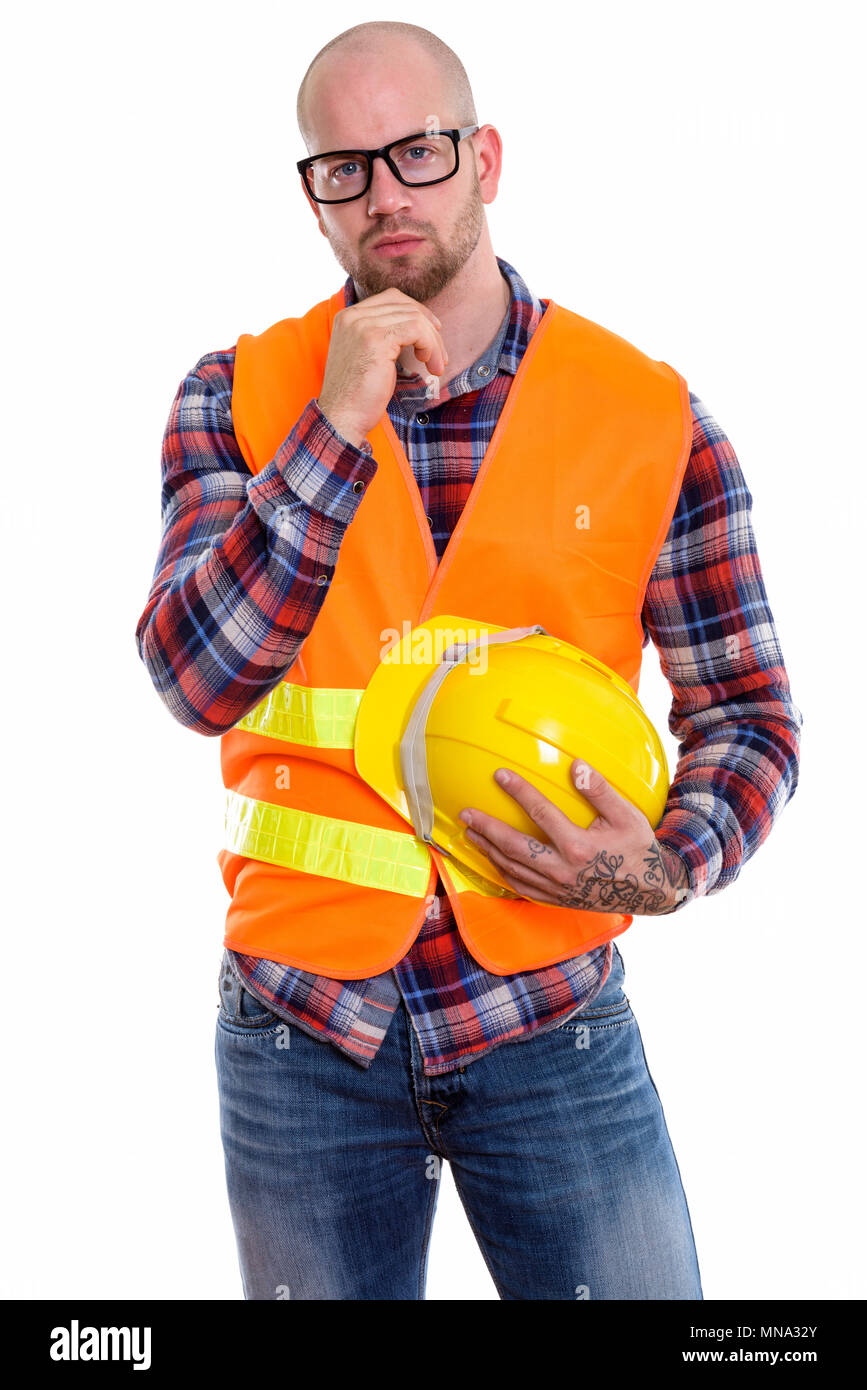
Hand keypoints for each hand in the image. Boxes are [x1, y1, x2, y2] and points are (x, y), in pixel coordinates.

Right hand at [317, 287, 447, 446]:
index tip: (432, 332)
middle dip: (429, 328)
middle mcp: (353, 315)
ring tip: (436, 365)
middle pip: (405, 306)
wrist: (342, 417)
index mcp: (348, 317)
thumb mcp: (367, 356)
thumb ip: (382, 336)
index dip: (417, 312)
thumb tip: (416, 328)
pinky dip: (430, 345)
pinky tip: (429, 364)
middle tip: (439, 355)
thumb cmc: (357, 395)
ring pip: (414, 317)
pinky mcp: (376, 339)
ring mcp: (363, 325)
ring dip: (433, 341)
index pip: (392, 298)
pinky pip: (416, 329)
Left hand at [459, 758, 689, 914]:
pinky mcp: (555, 899)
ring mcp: (556, 888)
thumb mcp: (627, 816)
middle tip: (465, 813)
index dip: (518, 791)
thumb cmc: (638, 849)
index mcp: (579, 846)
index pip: (541, 812)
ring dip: (488, 850)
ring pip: (512, 868)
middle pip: (514, 846)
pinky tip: (492, 859)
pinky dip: (502, 872)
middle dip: (487, 828)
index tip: (499, 775)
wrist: (650, 892)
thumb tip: (576, 766)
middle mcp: (562, 870)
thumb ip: (600, 791)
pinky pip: (520, 887)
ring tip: (470, 832)